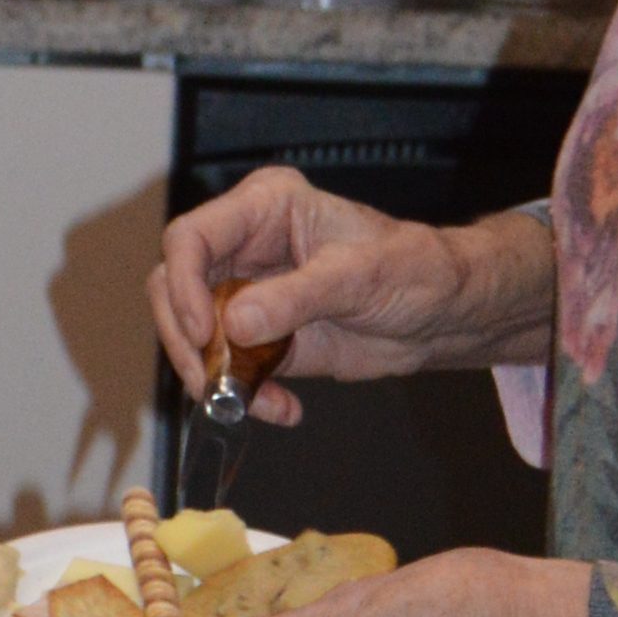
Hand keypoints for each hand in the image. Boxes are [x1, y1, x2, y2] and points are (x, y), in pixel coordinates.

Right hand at [150, 165, 490, 414]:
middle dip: (186, 340)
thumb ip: (296, 297)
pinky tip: (284, 409)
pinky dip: (242, 395)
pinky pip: (224, 368)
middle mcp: (244, 247)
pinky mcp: (257, 338)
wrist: (444, 315)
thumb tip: (234, 324)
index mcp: (264, 208)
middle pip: (173, 287)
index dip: (184, 286)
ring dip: (211, 376)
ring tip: (255, 403)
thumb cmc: (416, 270)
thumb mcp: (359, 276)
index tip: (202, 332)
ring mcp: (246, 294)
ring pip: (190, 334)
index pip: (190, 238)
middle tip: (211, 382)